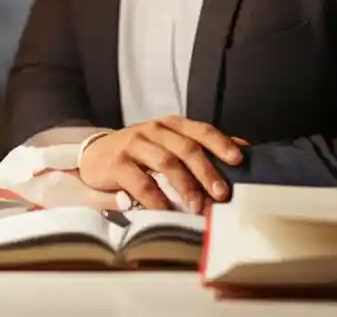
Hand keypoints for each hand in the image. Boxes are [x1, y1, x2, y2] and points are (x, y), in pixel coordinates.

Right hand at [78, 116, 244, 213]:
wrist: (95, 155)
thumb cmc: (140, 154)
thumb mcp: (168, 145)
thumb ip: (198, 148)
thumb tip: (241, 151)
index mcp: (171, 125)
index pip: (201, 130)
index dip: (221, 143)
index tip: (239, 159)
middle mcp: (154, 130)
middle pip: (186, 148)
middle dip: (207, 172)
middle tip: (221, 194)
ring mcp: (134, 144)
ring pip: (166, 162)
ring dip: (185, 186)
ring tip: (198, 206)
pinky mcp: (117, 163)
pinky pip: (140, 182)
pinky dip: (156, 198)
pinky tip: (166, 210)